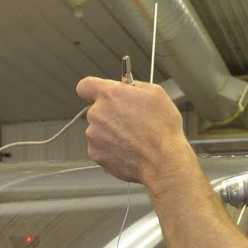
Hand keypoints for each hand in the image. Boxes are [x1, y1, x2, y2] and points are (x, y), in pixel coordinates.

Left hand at [75, 77, 197, 186]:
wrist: (162, 161)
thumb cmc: (162, 129)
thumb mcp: (155, 94)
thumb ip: (134, 86)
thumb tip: (126, 86)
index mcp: (109, 95)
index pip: (85, 86)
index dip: (93, 90)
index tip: (102, 95)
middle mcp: (96, 114)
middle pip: (95, 110)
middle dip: (109, 114)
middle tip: (130, 121)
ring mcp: (93, 136)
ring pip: (98, 130)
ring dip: (110, 133)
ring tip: (132, 139)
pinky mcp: (95, 154)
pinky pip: (100, 148)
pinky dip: (110, 149)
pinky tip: (128, 150)